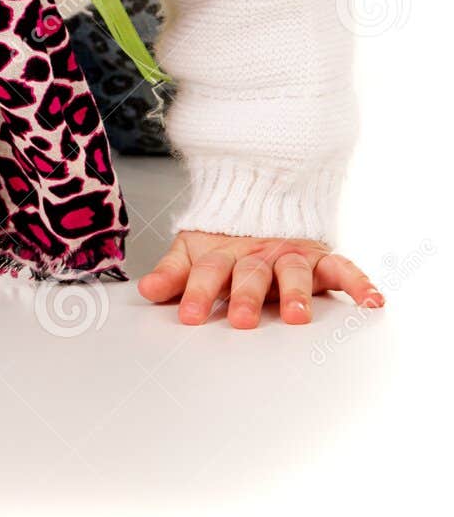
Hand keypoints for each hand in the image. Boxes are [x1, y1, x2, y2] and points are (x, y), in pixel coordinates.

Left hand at [137, 231, 385, 328]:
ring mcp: (291, 254)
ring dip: (298, 293)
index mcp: (224, 254)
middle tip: (243, 321)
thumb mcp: (193, 251)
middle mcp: (259, 254)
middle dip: (248, 297)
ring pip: (294, 271)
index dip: (197, 291)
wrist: (261, 195)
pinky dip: (359, 283)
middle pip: (252, 274)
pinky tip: (372, 302)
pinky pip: (344, 268)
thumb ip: (172, 272)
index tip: (188, 315)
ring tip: (298, 316)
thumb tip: (145, 290)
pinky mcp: (321, 256)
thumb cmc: (225, 240)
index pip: (208, 271)